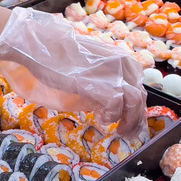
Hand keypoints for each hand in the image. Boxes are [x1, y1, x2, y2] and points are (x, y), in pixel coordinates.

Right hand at [0, 8, 147, 138]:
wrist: (40, 48)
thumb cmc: (56, 58)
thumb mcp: (84, 68)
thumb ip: (99, 81)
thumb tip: (102, 101)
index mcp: (119, 59)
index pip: (138, 86)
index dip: (135, 106)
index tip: (128, 118)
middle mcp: (122, 65)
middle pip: (140, 96)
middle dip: (136, 118)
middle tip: (126, 132)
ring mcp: (114, 74)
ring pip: (135, 102)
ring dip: (129, 120)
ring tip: (119, 131)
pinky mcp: (101, 84)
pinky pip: (118, 105)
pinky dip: (112, 116)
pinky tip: (102, 120)